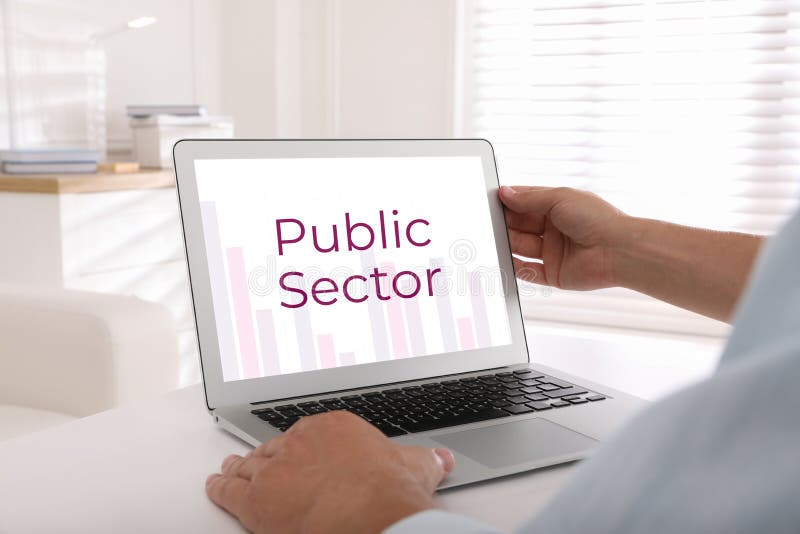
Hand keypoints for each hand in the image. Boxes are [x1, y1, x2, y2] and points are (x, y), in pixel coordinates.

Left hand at [206, 411, 454, 533]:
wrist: (373, 514)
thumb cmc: (389, 492)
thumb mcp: (415, 467)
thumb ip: (425, 459)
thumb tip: (442, 458)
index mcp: (333, 428)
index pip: (308, 436)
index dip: (300, 448)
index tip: (301, 453)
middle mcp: (300, 442)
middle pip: (276, 449)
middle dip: (267, 457)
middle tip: (258, 461)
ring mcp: (276, 469)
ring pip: (250, 468)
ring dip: (239, 469)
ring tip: (231, 469)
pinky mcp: (257, 500)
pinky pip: (230, 491)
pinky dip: (221, 488)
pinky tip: (217, 486)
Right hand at [499, 186, 627, 289]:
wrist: (618, 250)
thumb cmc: (597, 219)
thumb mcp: (559, 198)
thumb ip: (529, 198)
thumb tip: (506, 192)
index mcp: (558, 207)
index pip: (526, 203)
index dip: (509, 201)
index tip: (492, 200)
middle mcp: (555, 230)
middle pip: (521, 226)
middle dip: (505, 223)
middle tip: (487, 220)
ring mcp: (554, 252)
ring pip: (522, 247)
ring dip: (507, 243)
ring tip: (492, 240)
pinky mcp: (554, 274)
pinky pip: (529, 272)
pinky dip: (515, 267)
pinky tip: (503, 260)